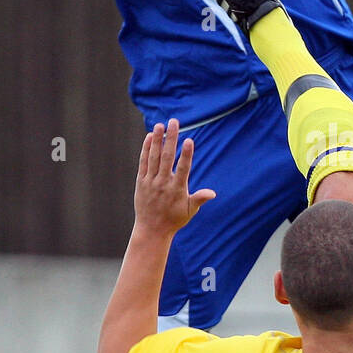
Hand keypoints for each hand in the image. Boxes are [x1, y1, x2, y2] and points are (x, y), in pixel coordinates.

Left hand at [134, 119, 214, 236]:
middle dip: (171, 138)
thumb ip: (199, 198)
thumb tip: (212, 193)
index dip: (186, 154)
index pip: (183, 168)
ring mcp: (150, 182)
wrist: (152, 230)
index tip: (189, 140)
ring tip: (160, 125)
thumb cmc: (174, 219)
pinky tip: (150, 137)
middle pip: (167, 157)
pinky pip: (143, 163)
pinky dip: (146, 150)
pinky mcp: (141, 182)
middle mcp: (163, 183)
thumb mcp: (189, 211)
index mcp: (177, 189)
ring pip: (154, 157)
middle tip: (174, 122)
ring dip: (157, 140)